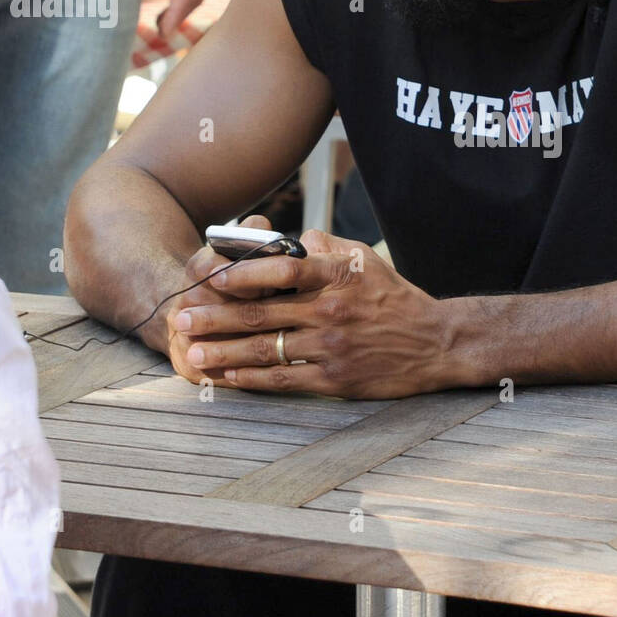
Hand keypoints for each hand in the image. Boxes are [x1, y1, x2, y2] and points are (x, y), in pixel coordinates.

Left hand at [169, 228, 457, 398]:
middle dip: (214, 316)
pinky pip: (283, 378)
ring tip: (192, 351)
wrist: (435, 343)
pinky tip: (228, 375)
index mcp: (336, 277)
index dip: (242, 274)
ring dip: (222, 350)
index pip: (280, 271)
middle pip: (260, 313)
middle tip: (181, 318)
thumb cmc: (396, 298)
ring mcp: (331, 347)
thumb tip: (295, 239)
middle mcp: (330, 311)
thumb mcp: (366, 260)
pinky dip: (251, 377)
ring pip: (264, 349)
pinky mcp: (334, 378)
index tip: (212, 278)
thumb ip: (327, 248)